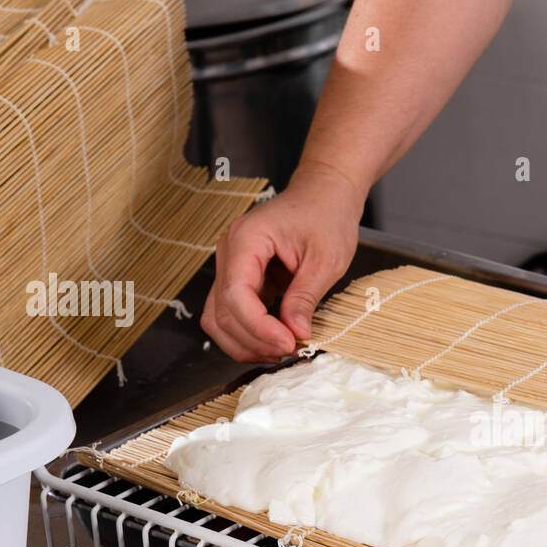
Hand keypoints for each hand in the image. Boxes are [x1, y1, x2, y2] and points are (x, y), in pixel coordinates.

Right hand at [200, 159, 364, 361]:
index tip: (288, 343)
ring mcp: (232, 266)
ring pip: (220, 318)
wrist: (324, 195)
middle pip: (222, 312)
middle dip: (254, 339)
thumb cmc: (326, 215)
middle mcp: (230, 253)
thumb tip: (295, 334)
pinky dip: (251, 334)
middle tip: (292, 350)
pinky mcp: (242, 278)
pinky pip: (234, 314)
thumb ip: (305, 297)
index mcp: (247, 239)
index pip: (236, 295)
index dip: (259, 327)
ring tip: (283, 351)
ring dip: (247, 342)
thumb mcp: (326, 259)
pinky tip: (277, 342)